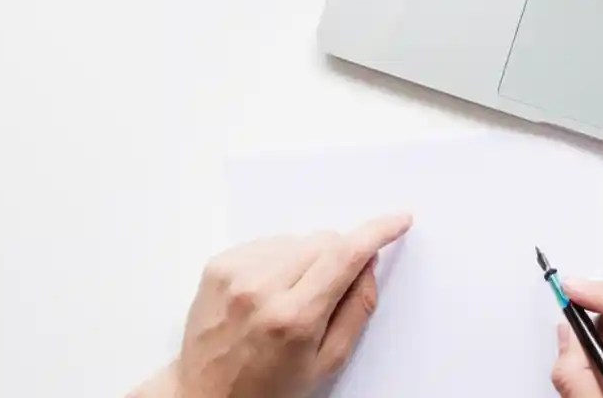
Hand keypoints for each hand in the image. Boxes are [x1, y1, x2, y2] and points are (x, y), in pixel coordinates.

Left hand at [130, 214, 411, 397]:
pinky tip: (269, 292)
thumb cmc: (266, 388)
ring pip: (297, 239)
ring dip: (306, 260)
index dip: (377, 232)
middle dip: (339, 257)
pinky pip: (267, 243)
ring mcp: (235, 274)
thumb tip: (369, 263)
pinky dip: (278, 260)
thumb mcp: (327, 362)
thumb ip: (356, 309)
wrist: (204, 395)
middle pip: (324, 241)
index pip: (345, 255)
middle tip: (329, 292)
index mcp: (294, 318)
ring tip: (291, 298)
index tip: (398, 221)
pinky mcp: (218, 265)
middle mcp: (261, 289)